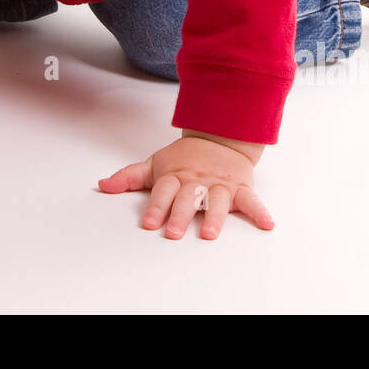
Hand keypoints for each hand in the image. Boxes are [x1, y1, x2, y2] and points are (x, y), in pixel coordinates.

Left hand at [98, 134, 274, 239]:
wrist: (220, 135)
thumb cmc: (185, 157)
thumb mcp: (155, 164)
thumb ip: (129, 177)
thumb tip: (102, 185)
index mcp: (175, 175)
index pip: (163, 191)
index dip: (156, 206)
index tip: (148, 222)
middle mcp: (197, 181)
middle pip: (188, 198)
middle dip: (180, 215)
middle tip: (173, 233)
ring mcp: (219, 184)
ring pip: (217, 200)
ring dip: (214, 217)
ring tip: (209, 233)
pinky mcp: (239, 187)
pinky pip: (251, 200)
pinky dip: (259, 212)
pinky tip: (266, 224)